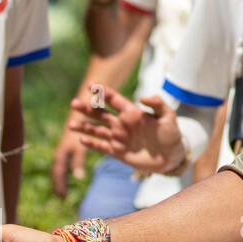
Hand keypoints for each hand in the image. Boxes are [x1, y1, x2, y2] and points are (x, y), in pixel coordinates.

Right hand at [50, 121, 89, 197]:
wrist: (80, 113)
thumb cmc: (81, 130)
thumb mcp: (79, 147)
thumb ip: (78, 162)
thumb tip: (79, 178)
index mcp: (61, 155)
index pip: (58, 175)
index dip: (60, 186)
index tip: (62, 198)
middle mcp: (60, 153)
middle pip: (58, 172)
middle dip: (59, 184)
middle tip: (61, 198)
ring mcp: (64, 150)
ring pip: (61, 167)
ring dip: (62, 179)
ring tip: (63, 191)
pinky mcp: (70, 146)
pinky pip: (68, 162)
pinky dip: (69, 171)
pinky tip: (74, 176)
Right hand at [68, 85, 184, 174]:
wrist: (171, 157)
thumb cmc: (171, 134)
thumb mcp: (168, 117)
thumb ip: (158, 105)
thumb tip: (143, 97)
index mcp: (132, 113)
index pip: (114, 100)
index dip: (103, 92)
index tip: (91, 85)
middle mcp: (122, 124)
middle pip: (101, 114)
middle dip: (87, 108)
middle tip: (74, 103)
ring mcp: (118, 137)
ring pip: (97, 130)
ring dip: (84, 127)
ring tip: (71, 124)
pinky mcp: (117, 151)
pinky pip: (101, 147)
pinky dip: (91, 144)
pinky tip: (82, 140)